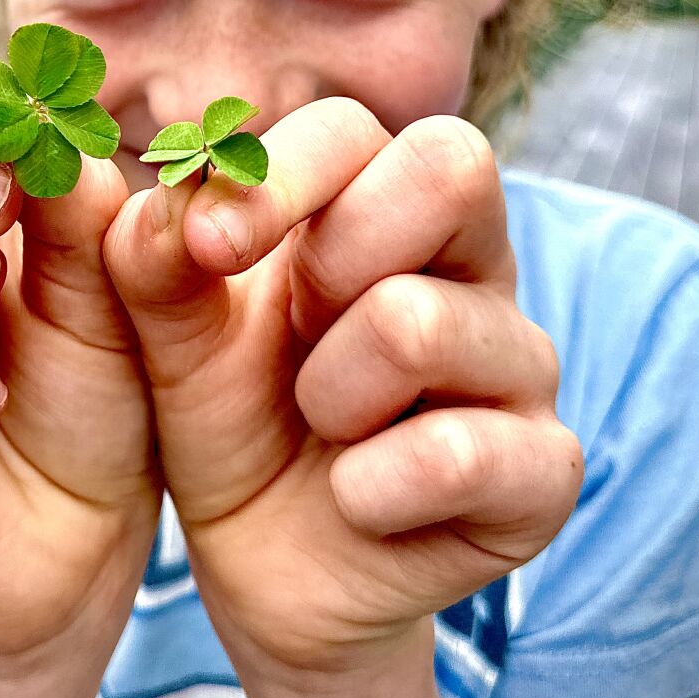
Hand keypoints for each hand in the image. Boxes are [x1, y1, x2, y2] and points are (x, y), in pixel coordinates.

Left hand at [103, 100, 583, 684]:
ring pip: (424, 322)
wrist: (265, 569)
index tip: (205, 242)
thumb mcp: (173, 336)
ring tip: (321, 427)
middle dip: (331, 256)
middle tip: (291, 334)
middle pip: (449, 167)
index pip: (355, 128)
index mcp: (383, 204)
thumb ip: (155, 257)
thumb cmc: (231, 418)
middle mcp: (471, 265)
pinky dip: (371, 489)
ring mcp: (520, 363)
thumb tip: (166, 200)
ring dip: (330, 391)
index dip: (276, 173)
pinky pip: (460, 454)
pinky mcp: (544, 472)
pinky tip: (357, 502)